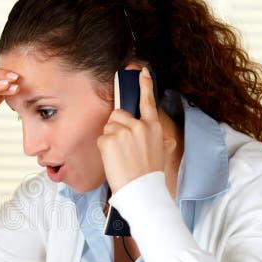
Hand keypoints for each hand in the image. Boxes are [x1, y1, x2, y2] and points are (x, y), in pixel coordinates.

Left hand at [96, 67, 167, 192]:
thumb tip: (154, 136)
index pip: (148, 101)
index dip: (144, 85)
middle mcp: (139, 125)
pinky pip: (102, 138)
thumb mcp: (159, 151)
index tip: (141, 71)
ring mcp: (123, 131)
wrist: (143, 190)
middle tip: (122, 147)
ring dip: (110, 139)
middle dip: (116, 127)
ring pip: (108, 126)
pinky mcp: (110, 139)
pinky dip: (104, 149)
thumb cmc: (149, 174)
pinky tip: (114, 159)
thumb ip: (153, 138)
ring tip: (120, 156)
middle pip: (118, 115)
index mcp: (153, 127)